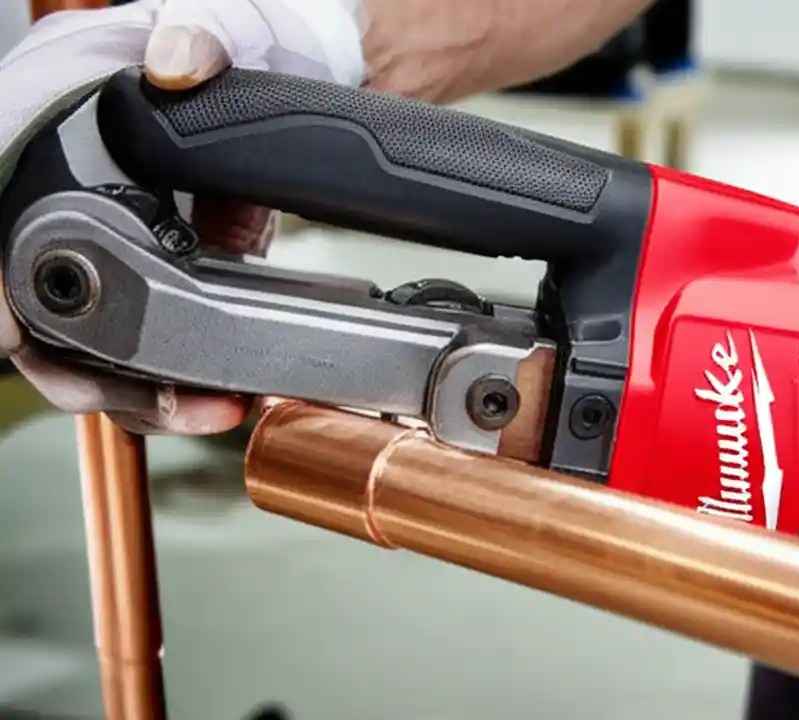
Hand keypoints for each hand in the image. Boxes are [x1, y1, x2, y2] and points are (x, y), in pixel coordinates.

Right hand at [0, 0, 364, 433]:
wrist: (305, 63)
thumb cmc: (250, 35)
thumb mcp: (229, 23)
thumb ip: (202, 34)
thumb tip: (177, 62)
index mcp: (47, 115)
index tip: (10, 332)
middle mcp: (62, 184)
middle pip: (33, 303)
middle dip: (81, 366)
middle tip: (152, 396)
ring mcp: (110, 233)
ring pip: (86, 341)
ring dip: (137, 390)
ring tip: (207, 407)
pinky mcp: (158, 264)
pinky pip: (144, 340)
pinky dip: (173, 381)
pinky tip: (221, 395)